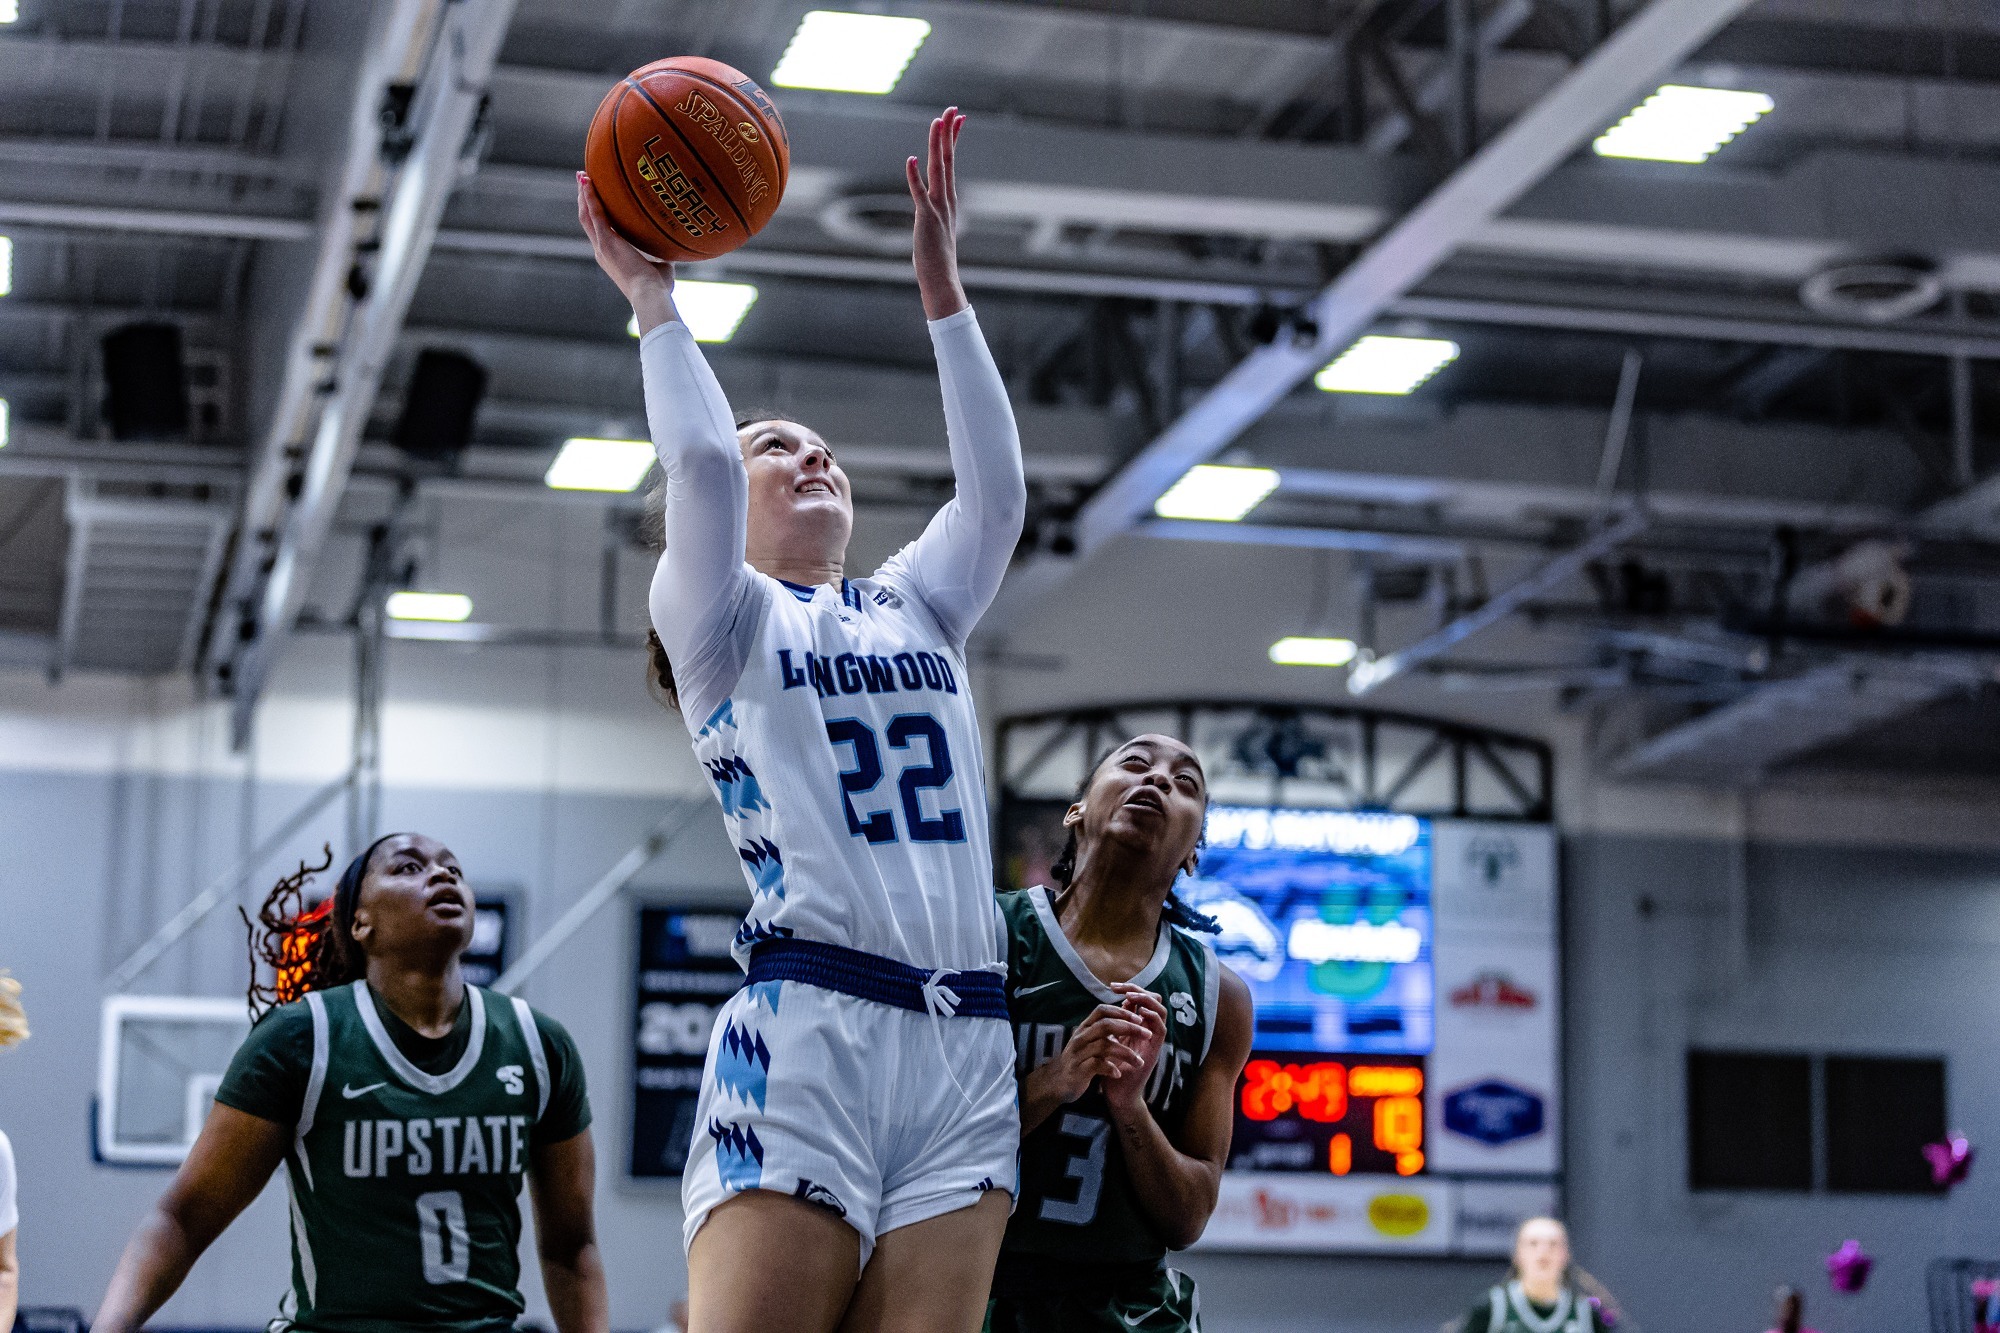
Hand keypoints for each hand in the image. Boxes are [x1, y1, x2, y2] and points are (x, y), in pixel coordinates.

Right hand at [577, 172, 676, 335]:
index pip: (599, 230)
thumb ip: (662, 256)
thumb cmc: (657, 288)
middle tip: (584, 180)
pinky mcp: (606, 242)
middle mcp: (602, 251)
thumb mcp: (660, 267)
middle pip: (587, 219)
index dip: (595, 213)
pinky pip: (595, 215)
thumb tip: (673, 249)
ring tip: (582, 176)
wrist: (650, 295)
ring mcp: (602, 246)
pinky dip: (590, 198)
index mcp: (611, 256)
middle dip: (584, 199)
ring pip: (587, 215)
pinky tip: (588, 183)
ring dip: (584, 195)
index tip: (596, 198)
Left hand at [906, 107, 967, 320]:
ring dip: (937, 145)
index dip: (953, 138)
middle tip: (952, 108)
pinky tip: (910, 159)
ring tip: (938, 122)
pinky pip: (919, 193)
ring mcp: (938, 208)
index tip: (958, 118)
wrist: (941, 279)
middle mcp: (947, 199)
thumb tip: (932, 204)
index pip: (951, 162)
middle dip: (949, 132)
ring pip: (938, 169)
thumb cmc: (937, 257)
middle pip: (948, 159)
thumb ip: (935, 212)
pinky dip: (914, 176)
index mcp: (949, 199)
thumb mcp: (937, 227)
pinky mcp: (926, 218)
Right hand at [1039, 1003, 1151, 1104]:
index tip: (1140, 1018)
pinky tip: (1119, 1073)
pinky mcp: (1078, 1070)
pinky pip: (1096, 1065)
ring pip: (1104, 1045)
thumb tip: (1128, 1011)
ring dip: (1126, 1053)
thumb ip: (1107, 1029)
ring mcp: (1078, 1053)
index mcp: (1085, 1027)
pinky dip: (1110, 1068)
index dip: (1122, 1012)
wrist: (1059, 1082)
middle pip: (1106, 1025)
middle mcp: (1080, 1037)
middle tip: (1147, 1035)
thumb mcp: (1092, 1040)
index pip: (1103, 1011)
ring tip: (1139, 1062)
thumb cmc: (1081, 1059)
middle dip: (1130, 1028)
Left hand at [1102, 985, 1167, 1119]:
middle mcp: (1150, 1030)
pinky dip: (1152, 1017)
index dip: (1130, 989)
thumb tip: (1121, 1002)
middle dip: (1138, 989)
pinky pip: (1162, 1028)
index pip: (1142, 999)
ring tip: (1130, 997)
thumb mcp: (1114, 1039)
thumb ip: (1119, 1022)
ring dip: (1146, 1000)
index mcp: (1140, 1025)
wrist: (1117, 1093)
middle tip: (1121, 989)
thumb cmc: (1113, 1067)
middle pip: (1155, 1000)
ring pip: (1162, 1010)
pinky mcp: (1156, 1050)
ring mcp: (1154, 1040)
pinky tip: (1140, 1013)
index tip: (1113, 986)